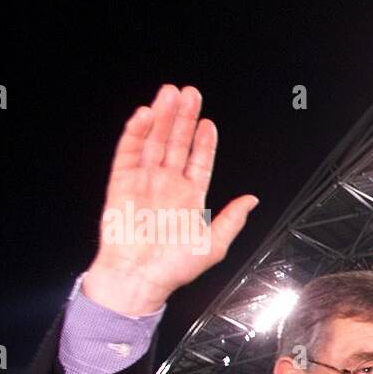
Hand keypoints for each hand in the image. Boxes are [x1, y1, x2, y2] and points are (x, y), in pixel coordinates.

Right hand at [86, 84, 258, 314]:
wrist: (139, 279)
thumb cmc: (174, 269)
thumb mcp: (213, 244)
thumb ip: (231, 219)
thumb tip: (251, 200)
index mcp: (189, 198)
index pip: (198, 162)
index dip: (204, 142)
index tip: (209, 123)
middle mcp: (167, 186)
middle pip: (176, 144)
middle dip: (183, 118)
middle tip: (190, 94)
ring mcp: (144, 182)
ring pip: (154, 142)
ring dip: (161, 117)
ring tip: (169, 95)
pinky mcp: (121, 183)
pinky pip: (128, 153)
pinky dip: (135, 133)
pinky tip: (145, 115)